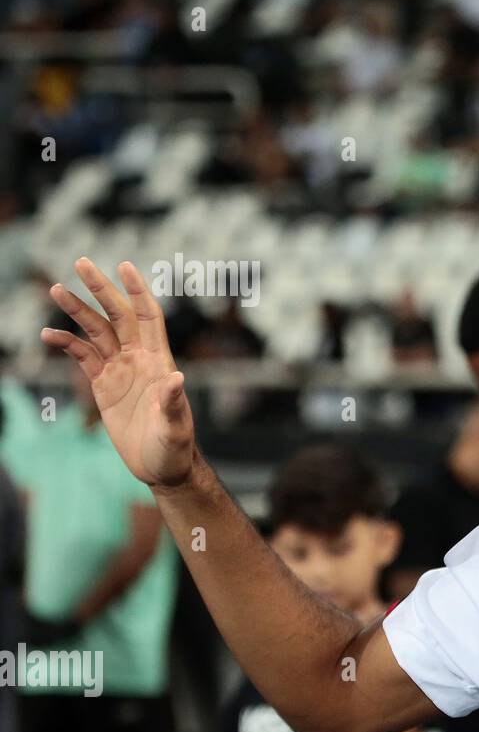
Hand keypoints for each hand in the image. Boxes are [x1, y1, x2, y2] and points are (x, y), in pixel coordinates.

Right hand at [41, 258, 195, 486]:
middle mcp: (139, 360)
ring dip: (78, 311)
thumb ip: (173, 404)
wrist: (162, 467)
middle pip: (118, 316)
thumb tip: (177, 378)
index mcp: (159, 362)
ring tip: (57, 289)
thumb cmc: (175, 448)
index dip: (137, 292)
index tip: (124, 266)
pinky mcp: (104, 385)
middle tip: (81, 263)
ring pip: (96, 332)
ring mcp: (120, 370)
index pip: (148, 318)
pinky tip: (49, 333)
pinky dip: (66, 344)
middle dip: (101, 290)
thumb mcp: (176, 428)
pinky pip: (82, 357)